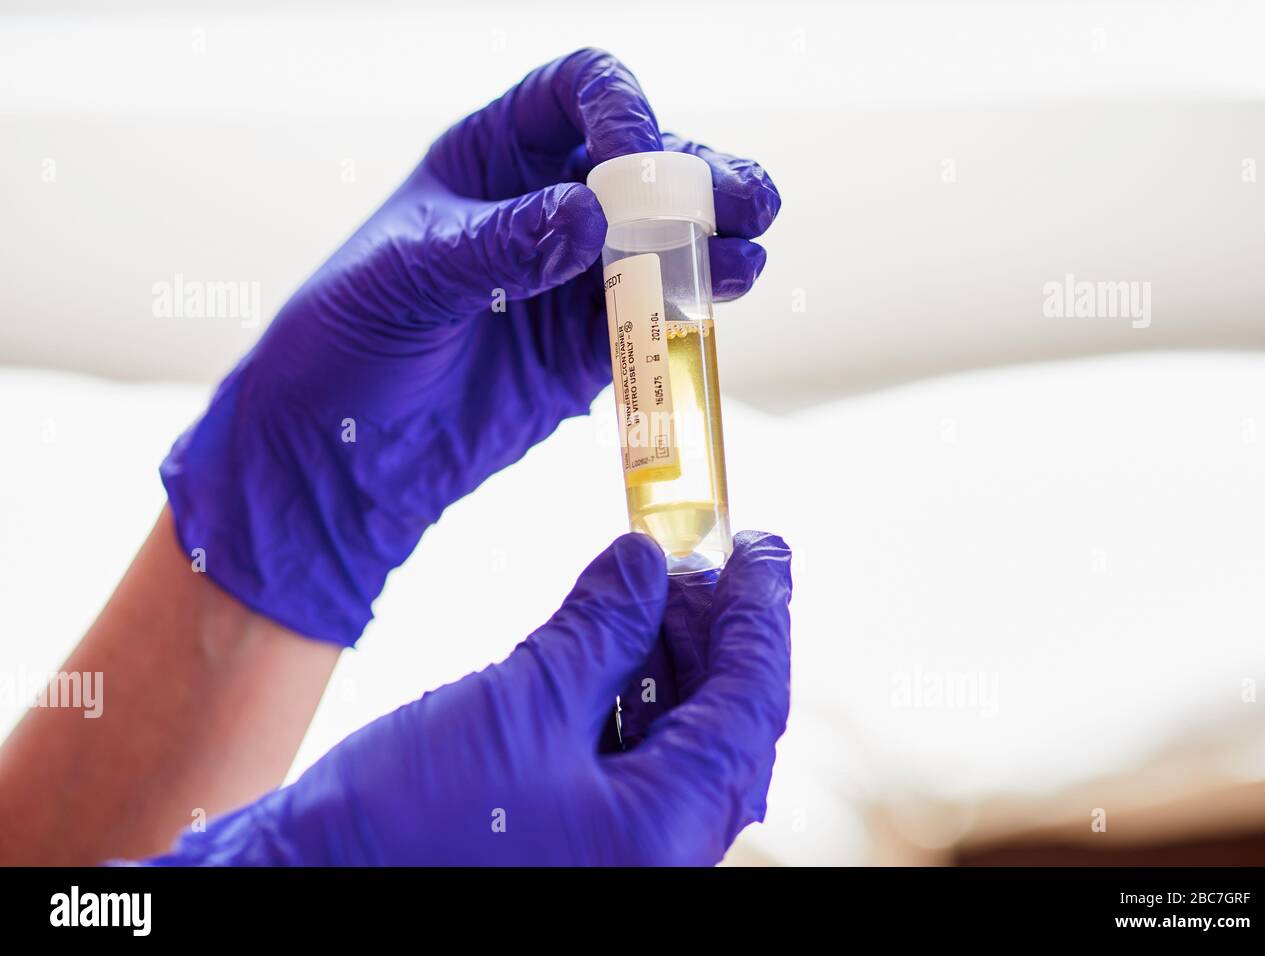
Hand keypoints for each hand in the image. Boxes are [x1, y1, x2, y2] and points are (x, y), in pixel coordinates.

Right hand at [143, 532, 792, 865]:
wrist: (306, 882)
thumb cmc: (402, 820)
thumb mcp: (519, 702)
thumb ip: (598, 629)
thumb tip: (646, 565)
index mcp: (661, 831)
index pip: (748, 709)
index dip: (760, 620)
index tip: (760, 551)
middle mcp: (653, 854)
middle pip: (722, 729)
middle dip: (714, 636)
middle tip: (696, 560)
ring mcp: (614, 852)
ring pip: (675, 743)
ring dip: (667, 661)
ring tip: (647, 587)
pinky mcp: (573, 841)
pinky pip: (628, 761)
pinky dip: (624, 695)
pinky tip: (604, 641)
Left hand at [161, 48, 780, 644]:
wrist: (341, 450)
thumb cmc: (346, 338)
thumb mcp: (408, 275)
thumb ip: (499, 244)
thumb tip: (592, 216)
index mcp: (491, 158)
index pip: (575, 93)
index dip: (621, 110)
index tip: (639, 163)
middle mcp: (543, 205)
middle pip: (644, 166)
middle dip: (699, 178)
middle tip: (747, 203)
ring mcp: (572, 278)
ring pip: (664, 242)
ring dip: (711, 244)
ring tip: (745, 256)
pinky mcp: (587, 348)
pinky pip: (653, 318)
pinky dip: (691, 309)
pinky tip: (722, 299)